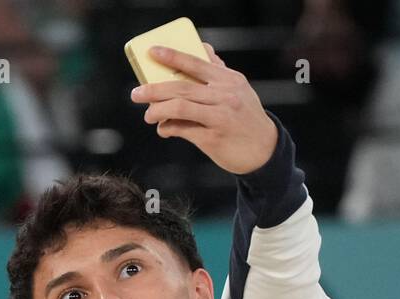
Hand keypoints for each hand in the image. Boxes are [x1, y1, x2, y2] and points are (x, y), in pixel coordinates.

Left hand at [130, 43, 278, 174]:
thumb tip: (202, 48)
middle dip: (154, 90)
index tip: (152, 52)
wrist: (264, 149)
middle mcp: (225, 96)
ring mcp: (219, 117)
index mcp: (229, 80)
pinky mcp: (212, 138)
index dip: (172, 56)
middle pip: (181, 88)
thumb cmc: (244, 117)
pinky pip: (182, 130)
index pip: (196, 63)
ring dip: (157, 111)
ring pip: (179, 108)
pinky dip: (168, 128)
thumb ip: (218, 72)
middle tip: (136, 94)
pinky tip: (163, 129)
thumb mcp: (238, 90)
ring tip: (148, 116)